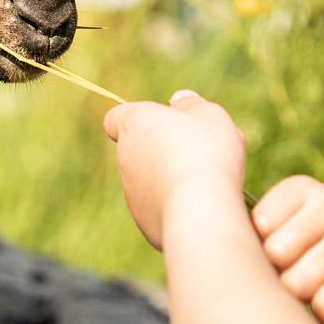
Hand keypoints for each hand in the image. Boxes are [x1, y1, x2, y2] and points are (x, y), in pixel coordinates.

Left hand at [104, 90, 247, 250]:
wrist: (200, 211)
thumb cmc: (205, 152)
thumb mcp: (208, 114)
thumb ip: (192, 104)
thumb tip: (179, 101)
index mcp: (134, 125)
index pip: (115, 119)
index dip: (136, 119)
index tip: (162, 123)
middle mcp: (126, 159)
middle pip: (141, 150)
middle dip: (166, 150)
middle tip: (202, 151)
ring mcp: (132, 193)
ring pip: (153, 181)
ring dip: (175, 178)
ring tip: (209, 180)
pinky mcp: (145, 222)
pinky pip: (162, 207)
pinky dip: (179, 204)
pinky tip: (203, 204)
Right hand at [251, 176, 323, 323]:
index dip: (316, 313)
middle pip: (295, 280)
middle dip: (289, 291)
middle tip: (304, 286)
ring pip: (273, 250)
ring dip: (273, 262)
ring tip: (291, 263)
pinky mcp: (301, 185)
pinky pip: (260, 219)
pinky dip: (262, 232)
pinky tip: (281, 236)